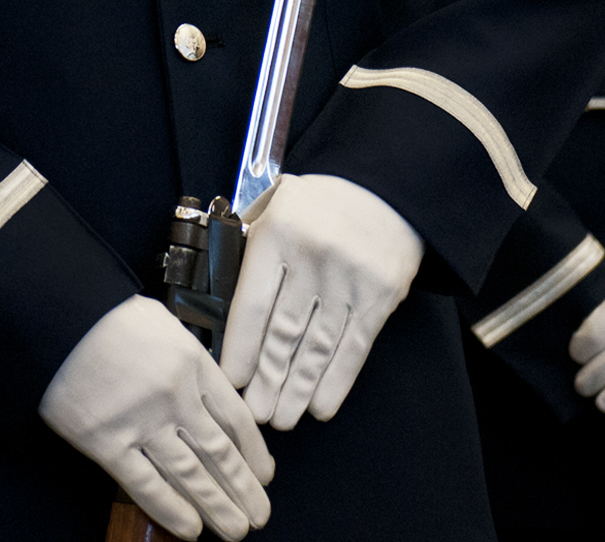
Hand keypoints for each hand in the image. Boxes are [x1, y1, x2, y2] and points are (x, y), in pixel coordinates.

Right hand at [40, 295, 273, 541]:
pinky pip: (146, 484)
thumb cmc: (108, 317)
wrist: (59, 319)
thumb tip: (211, 394)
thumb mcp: (165, 325)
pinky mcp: (107, 442)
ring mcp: (142, 422)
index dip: (253, 452)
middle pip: (219, 453)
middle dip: (243, 490)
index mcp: (193, 363)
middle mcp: (175, 396)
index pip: (235, 417)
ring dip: (217, 508)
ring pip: (190, 476)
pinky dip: (171, 510)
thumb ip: (190, 361)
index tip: (264, 474)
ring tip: (235, 529)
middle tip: (259, 515)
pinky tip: (190, 528)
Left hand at [219, 173, 423, 428]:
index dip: (240, 349)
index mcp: (279, 235)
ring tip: (283, 418)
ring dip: (298, 390)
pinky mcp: (379, 297)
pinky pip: (354, 349)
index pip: (253, 304)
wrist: (386, 187)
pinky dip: (337, 382)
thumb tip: (218, 288)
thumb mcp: (275, 203)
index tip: (231, 381)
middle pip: (284, 334)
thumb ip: (247, 240)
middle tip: (255, 413)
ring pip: (317, 348)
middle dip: (267, 381)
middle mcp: (314, 258)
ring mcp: (350, 280)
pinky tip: (320, 406)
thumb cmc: (320, 202)